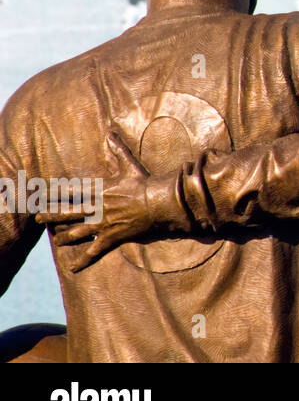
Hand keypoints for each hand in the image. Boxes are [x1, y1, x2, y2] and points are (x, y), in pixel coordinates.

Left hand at [35, 131, 154, 271]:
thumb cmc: (145, 183)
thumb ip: (118, 149)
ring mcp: (102, 224)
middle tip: (38, 218)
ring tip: (56, 241)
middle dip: (50, 215)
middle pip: (67, 212)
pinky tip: (73, 268)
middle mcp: (96, 207)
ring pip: (76, 233)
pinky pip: (93, 251)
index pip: (70, 190)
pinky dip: (83, 261)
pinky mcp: (111, 237)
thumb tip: (111, 132)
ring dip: (64, 237)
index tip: (42, 193)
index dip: (54, 192)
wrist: (158, 202)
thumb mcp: (130, 164)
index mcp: (98, 189)